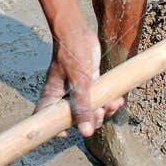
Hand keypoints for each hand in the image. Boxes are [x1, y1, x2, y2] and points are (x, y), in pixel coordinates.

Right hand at [35, 22, 110, 136]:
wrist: (78, 32)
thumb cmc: (72, 54)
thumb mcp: (79, 82)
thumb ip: (82, 106)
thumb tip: (85, 132)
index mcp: (53, 97)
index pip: (47, 119)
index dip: (55, 129)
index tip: (69, 132)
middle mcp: (63, 96)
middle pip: (75, 119)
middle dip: (90, 120)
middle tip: (100, 111)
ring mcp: (77, 91)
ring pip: (90, 110)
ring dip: (104, 110)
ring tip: (114, 104)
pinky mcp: (90, 85)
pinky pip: (99, 99)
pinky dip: (109, 101)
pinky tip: (118, 99)